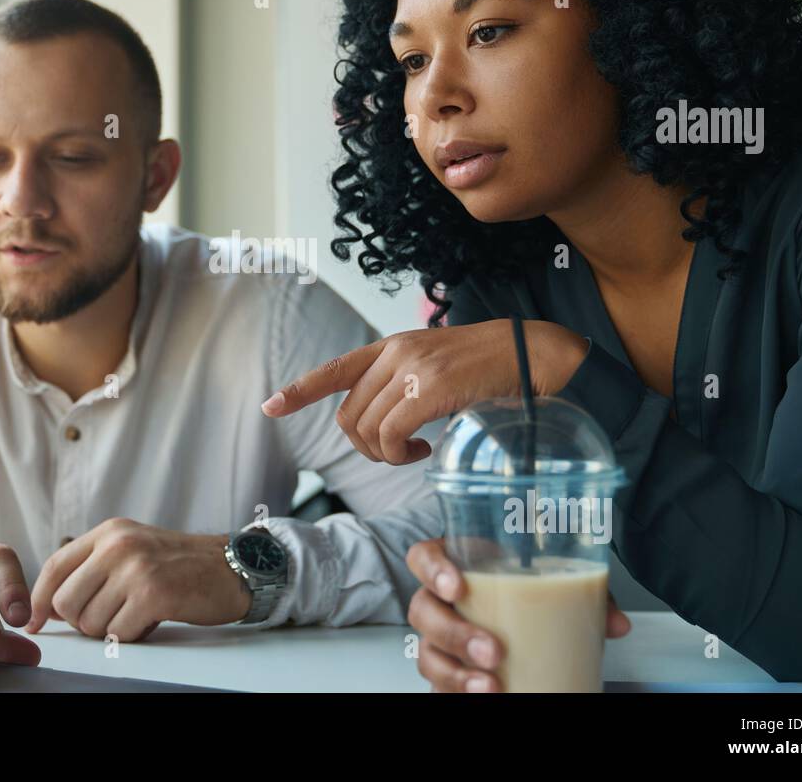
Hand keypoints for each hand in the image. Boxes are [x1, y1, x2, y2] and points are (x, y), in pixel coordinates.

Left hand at [24, 518, 253, 641]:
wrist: (233, 567)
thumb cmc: (182, 565)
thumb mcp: (134, 549)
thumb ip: (94, 567)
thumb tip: (50, 606)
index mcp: (110, 532)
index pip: (55, 566)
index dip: (39, 600)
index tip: (36, 623)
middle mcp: (118, 545)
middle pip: (65, 601)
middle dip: (81, 621)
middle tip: (110, 618)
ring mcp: (135, 568)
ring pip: (89, 622)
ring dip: (110, 630)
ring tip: (136, 614)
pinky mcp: (153, 594)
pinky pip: (117, 633)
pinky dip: (131, 636)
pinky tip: (151, 620)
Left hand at [260, 319, 588, 463]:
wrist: (531, 352)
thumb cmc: (488, 366)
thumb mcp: (435, 366)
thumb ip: (404, 383)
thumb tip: (383, 423)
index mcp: (391, 346)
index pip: (334, 368)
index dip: (299, 390)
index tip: (270, 407)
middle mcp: (395, 354)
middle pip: (348, 415)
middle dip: (363, 446)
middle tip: (396, 453)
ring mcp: (412, 369)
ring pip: (367, 430)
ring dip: (384, 455)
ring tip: (412, 451)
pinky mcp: (430, 389)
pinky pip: (391, 436)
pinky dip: (399, 455)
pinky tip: (423, 451)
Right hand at [406, 538, 630, 691]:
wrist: (518, 609)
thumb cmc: (523, 585)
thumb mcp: (553, 580)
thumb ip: (584, 593)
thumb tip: (616, 623)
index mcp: (455, 563)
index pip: (423, 557)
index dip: (433, 570)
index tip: (458, 587)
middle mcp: (438, 599)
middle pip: (423, 612)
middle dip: (455, 634)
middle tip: (493, 651)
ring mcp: (438, 637)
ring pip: (427, 654)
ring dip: (456, 674)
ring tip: (490, 687)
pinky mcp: (447, 668)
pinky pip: (437, 684)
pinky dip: (454, 693)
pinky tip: (479, 699)